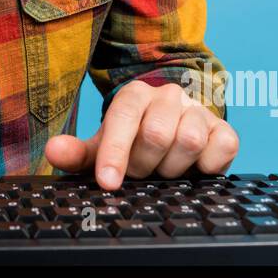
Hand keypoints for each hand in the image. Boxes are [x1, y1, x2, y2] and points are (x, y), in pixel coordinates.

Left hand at [44, 82, 237, 188]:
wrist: (173, 138)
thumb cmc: (132, 145)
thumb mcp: (102, 148)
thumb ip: (76, 153)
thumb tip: (54, 151)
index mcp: (134, 95)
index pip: (124, 117)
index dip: (116, 152)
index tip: (109, 182)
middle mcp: (168, 96)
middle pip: (157, 133)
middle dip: (143, 165)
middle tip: (139, 173)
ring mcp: (199, 110)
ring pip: (189, 140)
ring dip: (173, 168)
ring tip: (164, 170)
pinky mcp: (224, 130)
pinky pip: (222, 148)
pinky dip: (207, 167)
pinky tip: (194, 170)